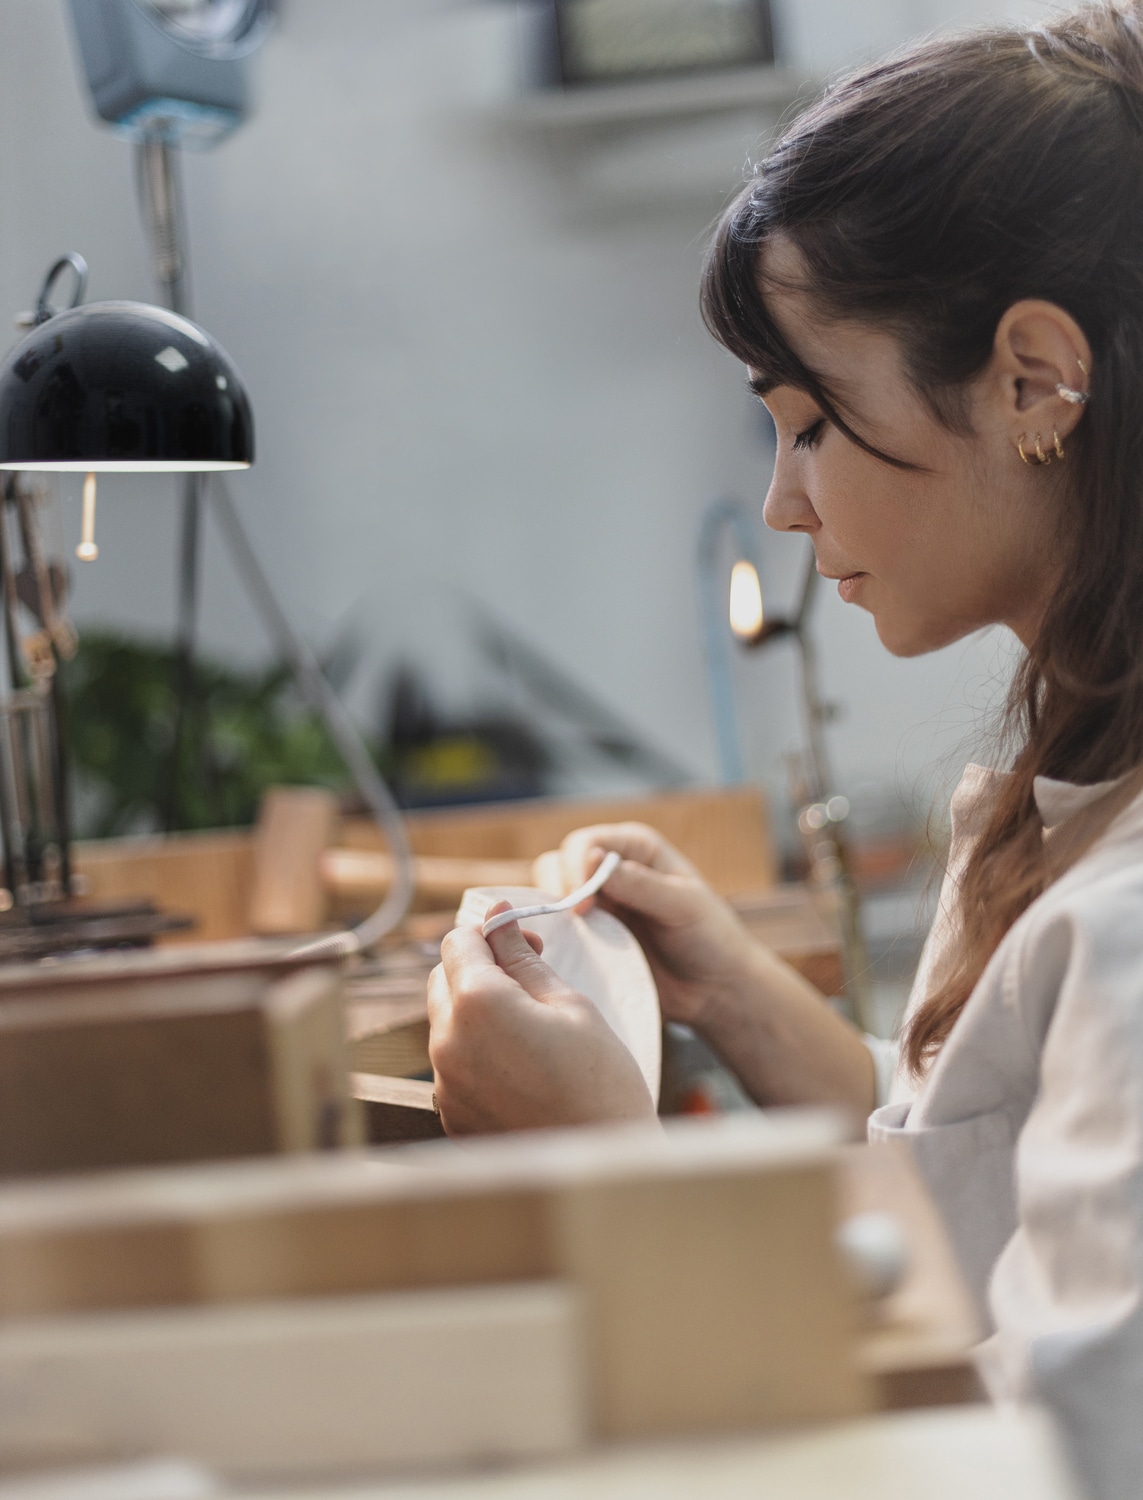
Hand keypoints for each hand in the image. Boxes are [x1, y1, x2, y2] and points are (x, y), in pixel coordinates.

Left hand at [427, 902, 657, 1135]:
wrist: (604, 1167)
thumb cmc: (600, 1082)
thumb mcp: (569, 1004)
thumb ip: (521, 958)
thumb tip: (498, 916)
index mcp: (477, 1004)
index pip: (457, 942)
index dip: (491, 934)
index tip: (524, 944)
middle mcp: (447, 1042)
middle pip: (442, 980)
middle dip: (479, 971)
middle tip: (530, 982)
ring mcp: (445, 1084)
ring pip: (446, 1023)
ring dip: (478, 1014)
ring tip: (532, 1032)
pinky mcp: (451, 1115)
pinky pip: (454, 1065)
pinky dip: (478, 1054)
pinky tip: (523, 1069)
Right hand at [532, 823, 757, 1029]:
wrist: (715, 988)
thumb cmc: (711, 938)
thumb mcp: (683, 906)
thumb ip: (641, 884)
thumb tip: (593, 861)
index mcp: (635, 848)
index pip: (584, 843)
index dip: (575, 869)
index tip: (583, 905)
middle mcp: (610, 870)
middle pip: (557, 865)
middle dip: (558, 891)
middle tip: (578, 923)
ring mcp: (598, 904)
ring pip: (550, 897)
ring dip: (554, 915)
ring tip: (575, 939)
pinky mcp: (591, 936)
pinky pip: (559, 930)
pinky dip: (556, 937)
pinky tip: (568, 952)